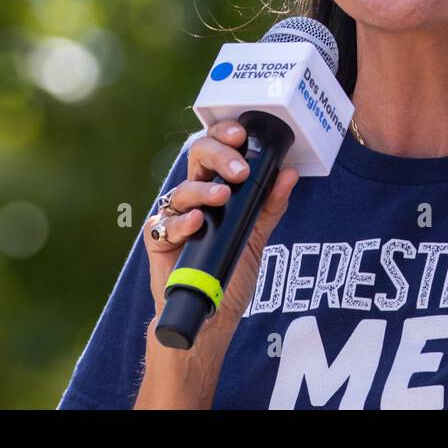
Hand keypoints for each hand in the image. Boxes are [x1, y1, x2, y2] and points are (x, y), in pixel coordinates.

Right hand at [143, 119, 299, 326]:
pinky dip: (181, 223)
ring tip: (222, 197)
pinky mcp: (159, 240)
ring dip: (203, 191)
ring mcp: (175, 216)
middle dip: (218, 155)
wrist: (213, 313)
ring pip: (182, 190)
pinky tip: (196, 222)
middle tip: (239, 170)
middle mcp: (194, 195)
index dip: (225, 136)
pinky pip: (164, 225)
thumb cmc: (231, 268)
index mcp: (215, 185)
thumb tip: (289, 174)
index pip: (217, 149)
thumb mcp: (257, 233)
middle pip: (197, 158)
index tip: (242, 135)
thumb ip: (271, 204)